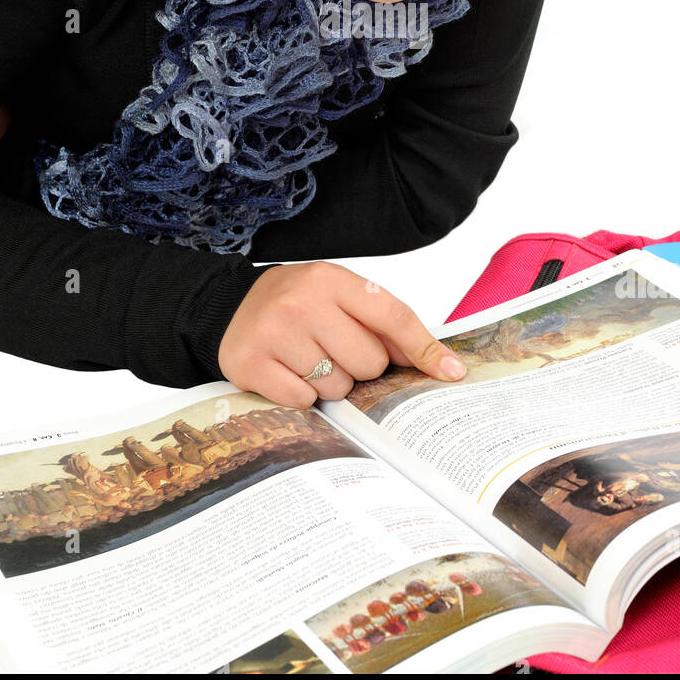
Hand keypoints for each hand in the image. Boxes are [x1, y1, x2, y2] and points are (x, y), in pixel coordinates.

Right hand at [217, 260, 465, 406]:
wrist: (228, 308)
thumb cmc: (296, 304)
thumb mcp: (338, 297)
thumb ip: (384, 323)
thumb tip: (440, 363)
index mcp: (331, 279)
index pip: (392, 316)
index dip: (424, 348)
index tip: (451, 372)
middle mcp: (302, 302)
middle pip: (368, 362)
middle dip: (358, 366)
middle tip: (332, 350)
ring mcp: (274, 333)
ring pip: (337, 386)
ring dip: (328, 383)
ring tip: (306, 359)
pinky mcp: (251, 364)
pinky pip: (303, 401)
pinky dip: (300, 395)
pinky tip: (286, 372)